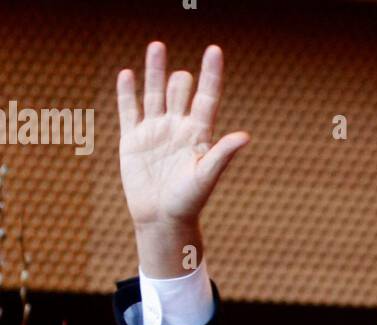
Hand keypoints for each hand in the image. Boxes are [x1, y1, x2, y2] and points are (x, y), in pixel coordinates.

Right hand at [118, 42, 249, 276]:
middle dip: (181, 81)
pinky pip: (129, 110)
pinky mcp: (133, 139)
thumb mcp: (206, 177)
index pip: (207, 98)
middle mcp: (178, 128)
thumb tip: (245, 137)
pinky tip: (128, 74)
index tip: (214, 50)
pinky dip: (127, 92)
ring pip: (154, 93)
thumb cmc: (188, 203)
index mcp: (198, 135)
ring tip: (157, 47)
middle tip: (183, 78)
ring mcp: (155, 131)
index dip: (211, 74)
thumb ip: (222, 155)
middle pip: (180, 92)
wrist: (162, 220)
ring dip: (155, 71)